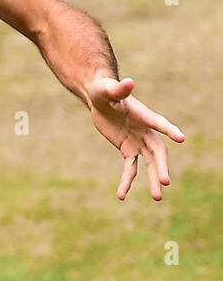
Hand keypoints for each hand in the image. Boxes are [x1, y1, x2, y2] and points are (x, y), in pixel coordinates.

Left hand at [84, 76, 185, 200]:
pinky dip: (127, 181)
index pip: (158, 123)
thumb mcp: (107, 89)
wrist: (100, 98)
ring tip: (157, 198)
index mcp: (143, 115)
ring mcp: (138, 142)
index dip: (168, 129)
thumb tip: (128, 82)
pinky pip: (130, 168)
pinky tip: (121, 195)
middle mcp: (145, 131)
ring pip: (148, 163)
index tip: (181, 138)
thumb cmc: (104, 90)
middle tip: (165, 182)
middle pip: (157, 151)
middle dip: (161, 166)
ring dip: (152, 179)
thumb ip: (118, 88)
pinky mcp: (128, 149)